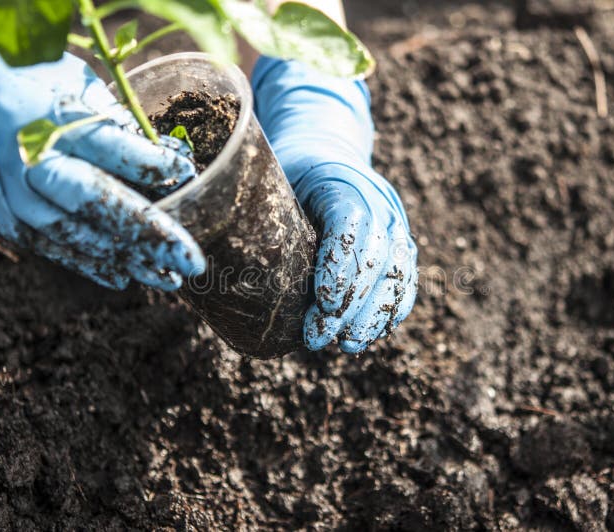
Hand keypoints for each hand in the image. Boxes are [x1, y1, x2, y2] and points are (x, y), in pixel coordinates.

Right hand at [0, 7, 203, 290]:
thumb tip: (171, 168)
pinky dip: (87, 263)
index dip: (149, 162)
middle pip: (94, 200)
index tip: (186, 174)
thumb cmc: (26, 83)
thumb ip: (116, 126)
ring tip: (169, 279)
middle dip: (148, 234)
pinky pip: (45, 245)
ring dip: (125, 261)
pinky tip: (122, 277)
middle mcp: (24, 155)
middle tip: (191, 262)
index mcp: (49, 114)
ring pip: (71, 235)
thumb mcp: (73, 86)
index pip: (108, 143)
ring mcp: (1, 188)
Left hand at [253, 58, 417, 352]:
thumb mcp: (269, 179)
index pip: (351, 225)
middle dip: (350, 303)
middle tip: (319, 337)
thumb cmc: (288, 172)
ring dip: (372, 315)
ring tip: (346, 345)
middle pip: (376, 256)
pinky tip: (369, 334)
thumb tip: (208, 258)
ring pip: (396, 272)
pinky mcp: (401, 243)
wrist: (327, 151)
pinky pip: (405, 279)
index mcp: (343, 180)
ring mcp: (395, 223)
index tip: (323, 303)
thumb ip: (255, 211)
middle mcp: (379, 201)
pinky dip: (391, 310)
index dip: (340, 266)